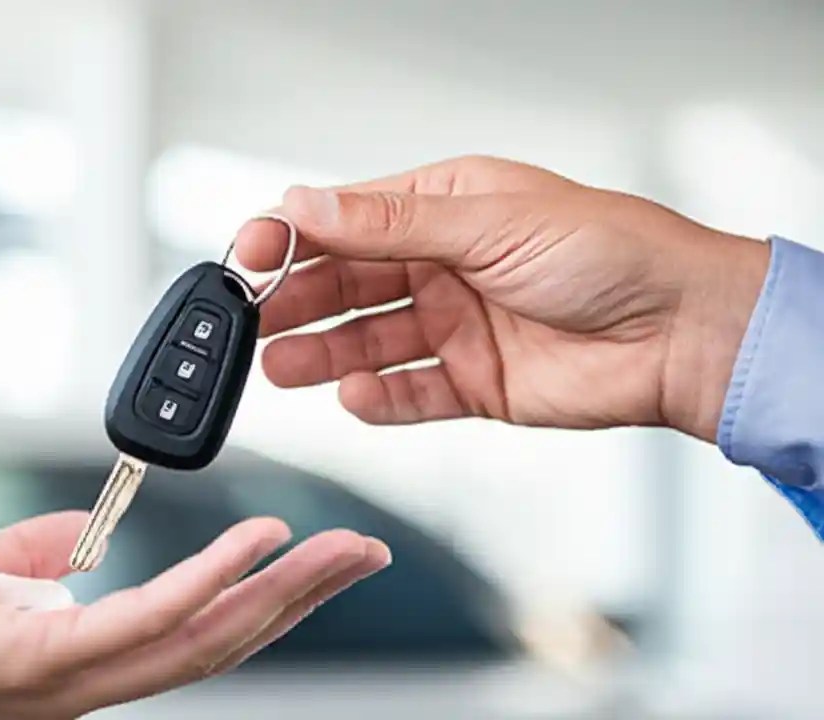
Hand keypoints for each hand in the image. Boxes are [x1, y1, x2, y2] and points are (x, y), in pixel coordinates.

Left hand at [0, 512, 388, 718]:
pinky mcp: (38, 664)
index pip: (188, 630)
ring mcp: (64, 682)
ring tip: (344, 551)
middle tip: (368, 554)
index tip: (308, 552)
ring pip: (202, 642)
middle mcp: (83, 681)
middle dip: (301, 599)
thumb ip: (43, 553)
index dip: (258, 597)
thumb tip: (94, 534)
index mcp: (74, 657)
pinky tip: (260, 544)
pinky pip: (145, 622)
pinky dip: (210, 580)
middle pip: (219, 643)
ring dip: (281, 593)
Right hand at [236, 155, 770, 440]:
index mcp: (445, 208)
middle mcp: (444, 266)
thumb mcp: (489, 222)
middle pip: (346, 284)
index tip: (249, 254)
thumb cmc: (610, 253)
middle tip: (247, 320)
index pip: (347, 219)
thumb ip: (389, 223)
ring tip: (278, 366)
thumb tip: (305, 204)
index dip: (293, 236)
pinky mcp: (474, 383)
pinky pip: (409, 392)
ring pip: (366, 340)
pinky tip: (354, 395)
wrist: (683, 333)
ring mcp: (456, 326)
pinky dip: (378, 398)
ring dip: (320, 354)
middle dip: (294, 300)